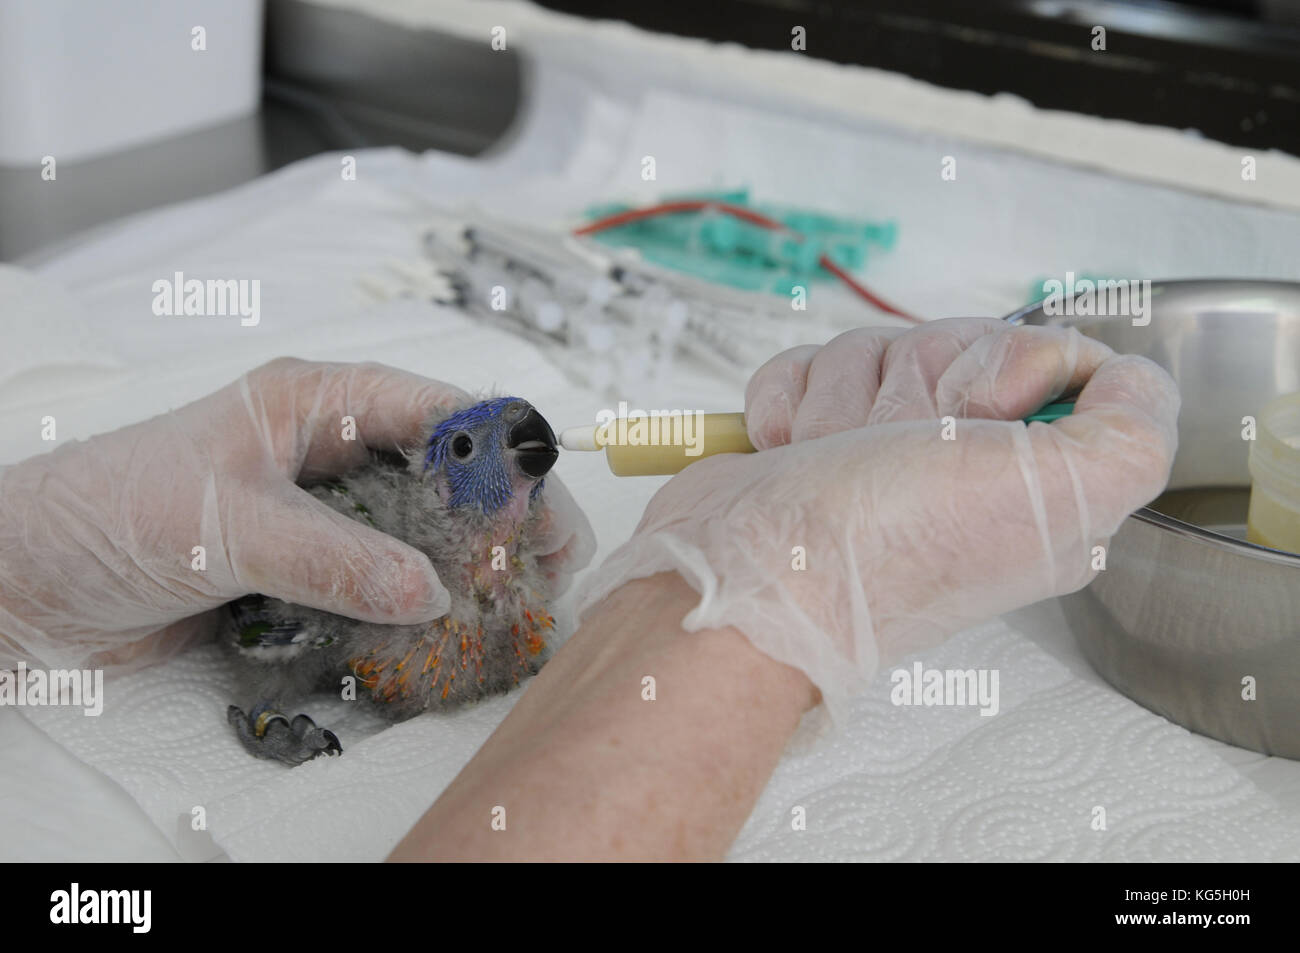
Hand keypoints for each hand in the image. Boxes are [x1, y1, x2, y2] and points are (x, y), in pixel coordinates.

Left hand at [0, 358, 594, 674]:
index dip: (497, 451)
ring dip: (465, 563)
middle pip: (441, 471)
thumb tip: (432, 590)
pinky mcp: (305, 569)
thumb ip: (333, 559)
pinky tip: (446, 631)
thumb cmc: (108, 515)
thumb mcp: (229, 527)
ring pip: (418, 528)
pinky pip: (380, 582)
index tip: (542, 502)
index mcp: (314, 402)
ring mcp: (319, 512)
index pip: (434, 408)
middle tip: (548, 563)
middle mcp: (326, 451)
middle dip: (499, 514)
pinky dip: (416, 606)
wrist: (28, 587)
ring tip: (515, 602)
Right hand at [577, 318, 1178, 719]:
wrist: (752, 571)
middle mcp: (965, 466)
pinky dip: (789, 400)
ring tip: (834, 460)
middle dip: (916, 381)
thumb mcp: (1058, 497)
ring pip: (876, 346)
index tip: (979, 421)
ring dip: (842, 397)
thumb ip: (1136, 433)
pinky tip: (790, 451)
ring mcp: (882, 452)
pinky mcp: (810, 436)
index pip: (1051, 354)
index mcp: (1038, 482)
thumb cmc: (892, 547)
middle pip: (958, 338)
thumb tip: (1128, 376)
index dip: (1008, 367)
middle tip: (899, 447)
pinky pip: (807, 363)